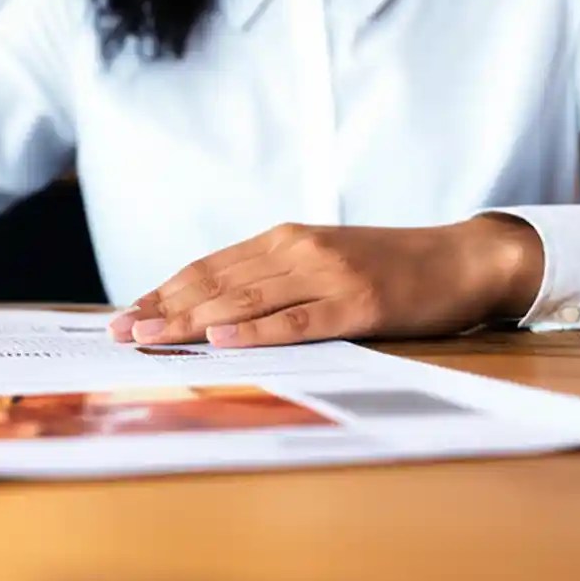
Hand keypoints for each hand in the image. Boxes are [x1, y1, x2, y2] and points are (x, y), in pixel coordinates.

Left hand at [110, 216, 543, 347]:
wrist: (460, 259)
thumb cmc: (387, 266)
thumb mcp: (322, 259)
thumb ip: (274, 276)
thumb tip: (213, 307)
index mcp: (284, 239)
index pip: (209, 267)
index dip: (163, 291)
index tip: (125, 315)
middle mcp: (298, 250)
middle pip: (216, 284)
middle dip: (162, 309)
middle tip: (119, 333)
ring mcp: (327, 275)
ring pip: (246, 301)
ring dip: (192, 322)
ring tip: (149, 338)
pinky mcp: (357, 304)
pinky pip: (297, 320)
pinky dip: (257, 332)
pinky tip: (222, 342)